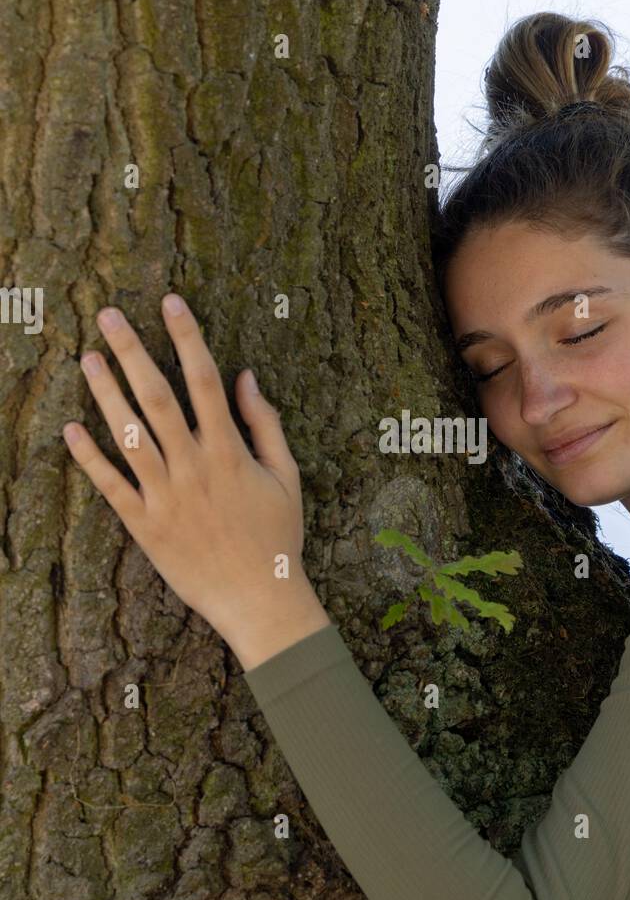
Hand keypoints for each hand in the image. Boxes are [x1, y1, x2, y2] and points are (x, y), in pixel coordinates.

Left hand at [62, 293, 329, 666]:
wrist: (259, 598)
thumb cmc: (279, 537)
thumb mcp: (287, 477)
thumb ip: (266, 424)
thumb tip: (246, 378)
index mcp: (229, 451)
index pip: (203, 379)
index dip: (186, 336)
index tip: (170, 301)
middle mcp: (192, 467)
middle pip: (156, 396)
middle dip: (132, 350)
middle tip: (108, 315)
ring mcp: (165, 496)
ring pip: (127, 434)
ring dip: (105, 393)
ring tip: (87, 358)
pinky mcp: (145, 526)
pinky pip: (110, 486)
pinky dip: (89, 457)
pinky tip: (71, 429)